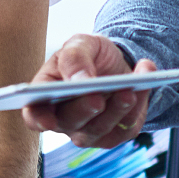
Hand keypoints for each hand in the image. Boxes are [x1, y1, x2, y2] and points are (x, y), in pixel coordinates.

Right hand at [21, 34, 155, 145]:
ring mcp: (89, 130)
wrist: (117, 62)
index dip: (38, 120)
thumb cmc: (89, 54)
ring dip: (116, 109)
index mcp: (45, 95)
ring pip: (99, 129)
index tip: (48, 120)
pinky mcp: (114, 134)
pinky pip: (125, 128)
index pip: (34, 114)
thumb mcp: (80, 43)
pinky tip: (144, 86)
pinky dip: (137, 108)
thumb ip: (74, 57)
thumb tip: (79, 80)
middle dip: (84, 109)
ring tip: (130, 89)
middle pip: (69, 122)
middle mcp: (64, 118)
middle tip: (97, 97)